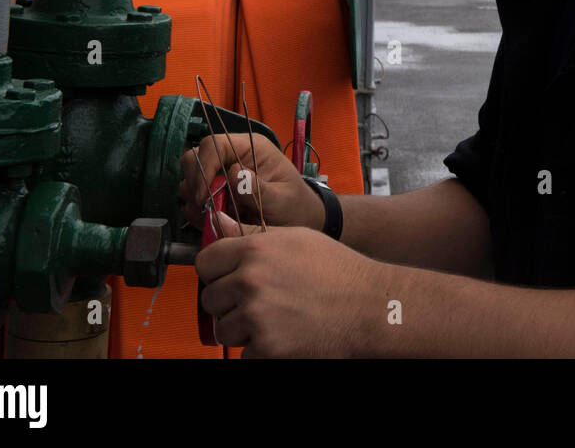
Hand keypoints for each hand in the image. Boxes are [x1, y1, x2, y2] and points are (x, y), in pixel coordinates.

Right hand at [178, 132, 323, 231]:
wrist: (297, 223)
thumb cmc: (295, 207)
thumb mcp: (283, 200)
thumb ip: (260, 189)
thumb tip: (235, 173)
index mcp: (251, 148)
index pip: (215, 144)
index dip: (204, 166)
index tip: (204, 195)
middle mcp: (232, 158)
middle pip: (194, 158)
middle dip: (195, 184)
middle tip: (207, 209)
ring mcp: (220, 176)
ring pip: (189, 180)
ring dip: (195, 202)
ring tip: (216, 219)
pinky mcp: (213, 194)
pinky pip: (192, 200)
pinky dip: (197, 214)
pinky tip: (215, 223)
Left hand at [196, 213, 381, 356]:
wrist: (369, 307)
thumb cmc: (337, 271)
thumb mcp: (296, 239)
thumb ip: (252, 233)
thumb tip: (216, 222)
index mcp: (255, 250)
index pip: (205, 262)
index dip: (217, 271)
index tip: (228, 278)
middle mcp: (251, 281)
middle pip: (211, 298)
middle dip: (229, 303)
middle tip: (259, 301)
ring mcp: (256, 316)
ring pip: (224, 328)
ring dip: (243, 328)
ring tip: (274, 318)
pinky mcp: (266, 347)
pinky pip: (244, 352)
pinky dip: (261, 349)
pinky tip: (285, 333)